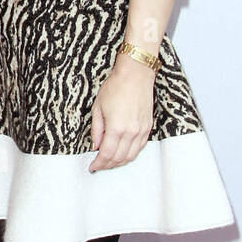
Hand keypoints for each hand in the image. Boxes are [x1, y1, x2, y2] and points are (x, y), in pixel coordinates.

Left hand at [89, 56, 154, 171]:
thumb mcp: (98, 108)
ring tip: (110, 162)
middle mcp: (131, 132)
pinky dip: (131, 154)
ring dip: (120, 162)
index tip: (93, 167)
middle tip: (99, 165)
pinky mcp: (148, 127)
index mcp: (117, 128)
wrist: (135, 75)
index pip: (106, 154)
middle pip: (119, 158)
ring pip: (131, 156)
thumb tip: (95, 145)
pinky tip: (123, 153)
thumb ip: (96, 130)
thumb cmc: (116, 87)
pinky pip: (140, 147)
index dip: (99, 163)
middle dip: (107, 165)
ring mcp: (141, 130)